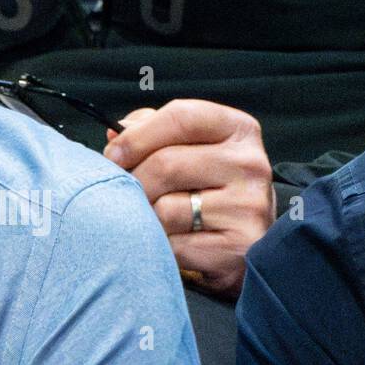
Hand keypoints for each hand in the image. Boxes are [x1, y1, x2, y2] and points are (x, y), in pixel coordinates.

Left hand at [105, 100, 274, 299]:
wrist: (248, 241)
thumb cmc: (210, 189)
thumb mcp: (193, 148)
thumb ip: (154, 131)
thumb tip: (115, 130)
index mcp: (240, 130)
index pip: (183, 117)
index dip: (137, 136)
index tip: (113, 156)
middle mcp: (251, 163)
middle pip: (166, 163)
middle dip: (135, 183)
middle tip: (131, 196)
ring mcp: (248, 205)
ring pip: (165, 208)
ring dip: (149, 218)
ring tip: (161, 220)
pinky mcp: (239, 244)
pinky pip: (174, 245)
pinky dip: (163, 247)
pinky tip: (177, 242)